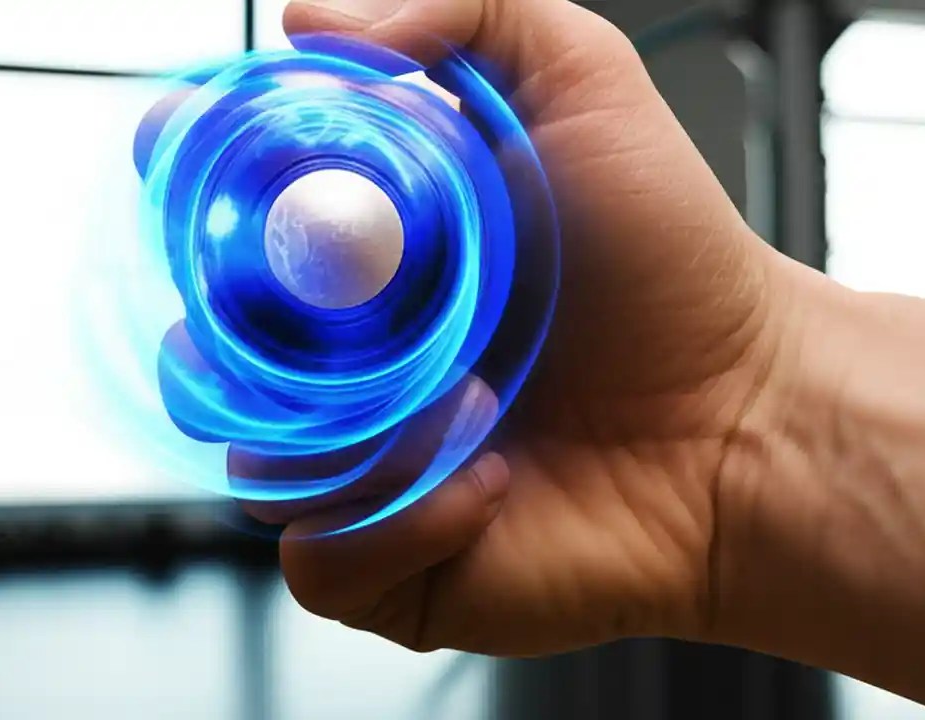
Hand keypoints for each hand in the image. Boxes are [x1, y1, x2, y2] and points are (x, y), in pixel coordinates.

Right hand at [251, 0, 793, 655]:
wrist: (746, 421)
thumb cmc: (671, 266)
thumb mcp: (584, 88)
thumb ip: (463, 14)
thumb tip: (312, 18)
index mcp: (370, 255)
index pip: (228, 220)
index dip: (187, 183)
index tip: (177, 147)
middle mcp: (353, 360)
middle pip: (210, 346)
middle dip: (218, 326)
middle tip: (303, 310)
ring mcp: (366, 461)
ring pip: (252, 459)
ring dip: (346, 428)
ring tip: (467, 397)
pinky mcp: (394, 559)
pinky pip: (320, 556)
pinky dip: (392, 517)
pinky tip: (485, 481)